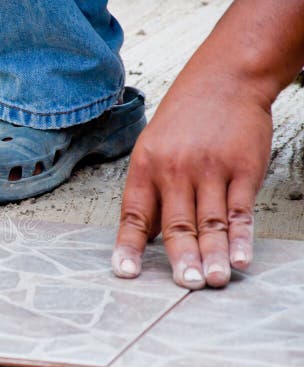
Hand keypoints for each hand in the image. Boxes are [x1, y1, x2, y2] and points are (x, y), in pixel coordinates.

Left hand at [112, 73, 271, 288]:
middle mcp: (174, 171)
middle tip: (184, 285)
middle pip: (176, 223)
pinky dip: (240, 237)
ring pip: (209, 221)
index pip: (133, 215)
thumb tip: (143, 237)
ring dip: (212, 255)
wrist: (223, 81)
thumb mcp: (152, 150)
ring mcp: (210, 170)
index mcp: (145, 168)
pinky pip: (239, 210)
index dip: (129, 246)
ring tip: (212, 281)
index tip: (124, 272)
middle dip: (180, 258)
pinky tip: (239, 257)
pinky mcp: (242, 170)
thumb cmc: (183, 121)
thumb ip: (150, 193)